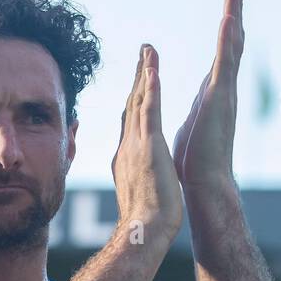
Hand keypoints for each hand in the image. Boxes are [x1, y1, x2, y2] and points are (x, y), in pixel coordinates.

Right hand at [112, 44, 182, 249]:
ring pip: (138, 101)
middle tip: (142, 54)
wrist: (143, 230)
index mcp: (127, 157)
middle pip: (131, 105)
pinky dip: (151, 88)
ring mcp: (136, 144)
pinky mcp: (149, 146)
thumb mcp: (138, 195)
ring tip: (148, 50)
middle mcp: (127, 146)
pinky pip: (150, 111)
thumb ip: (136, 182)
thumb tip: (136, 182)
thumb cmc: (144, 222)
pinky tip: (152, 69)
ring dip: (143, 74)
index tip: (138, 81)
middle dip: (137, 78)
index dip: (134, 99)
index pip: (130, 122)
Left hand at [172, 0, 244, 197]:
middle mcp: (222, 89)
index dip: (226, 31)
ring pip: (231, 45)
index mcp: (212, 95)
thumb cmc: (194, 163)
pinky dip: (227, 39)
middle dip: (235, 11)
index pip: (222, 55)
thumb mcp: (190, 126)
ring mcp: (223, 93)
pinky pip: (225, 62)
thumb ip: (196, 112)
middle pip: (231, 42)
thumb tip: (194, 109)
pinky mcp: (219, 100)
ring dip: (234, 14)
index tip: (230, 7)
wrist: (204, 185)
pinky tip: (229, 17)